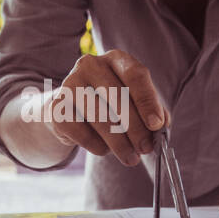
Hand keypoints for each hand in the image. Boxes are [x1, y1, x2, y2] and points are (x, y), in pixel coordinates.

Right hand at [43, 49, 168, 167]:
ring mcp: (70, 84)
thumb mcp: (133, 101)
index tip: (157, 125)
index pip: (135, 75)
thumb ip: (150, 110)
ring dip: (120, 144)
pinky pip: (83, 133)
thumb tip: (161, 125)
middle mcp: (90, 64)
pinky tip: (104, 149)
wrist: (68, 111)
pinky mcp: (57, 107)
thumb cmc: (109, 105)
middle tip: (145, 149)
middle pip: (119, 98)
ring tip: (130, 158)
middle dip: (136, 129)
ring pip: (101, 119)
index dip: (148, 101)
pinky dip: (98, 147)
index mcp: (115, 59)